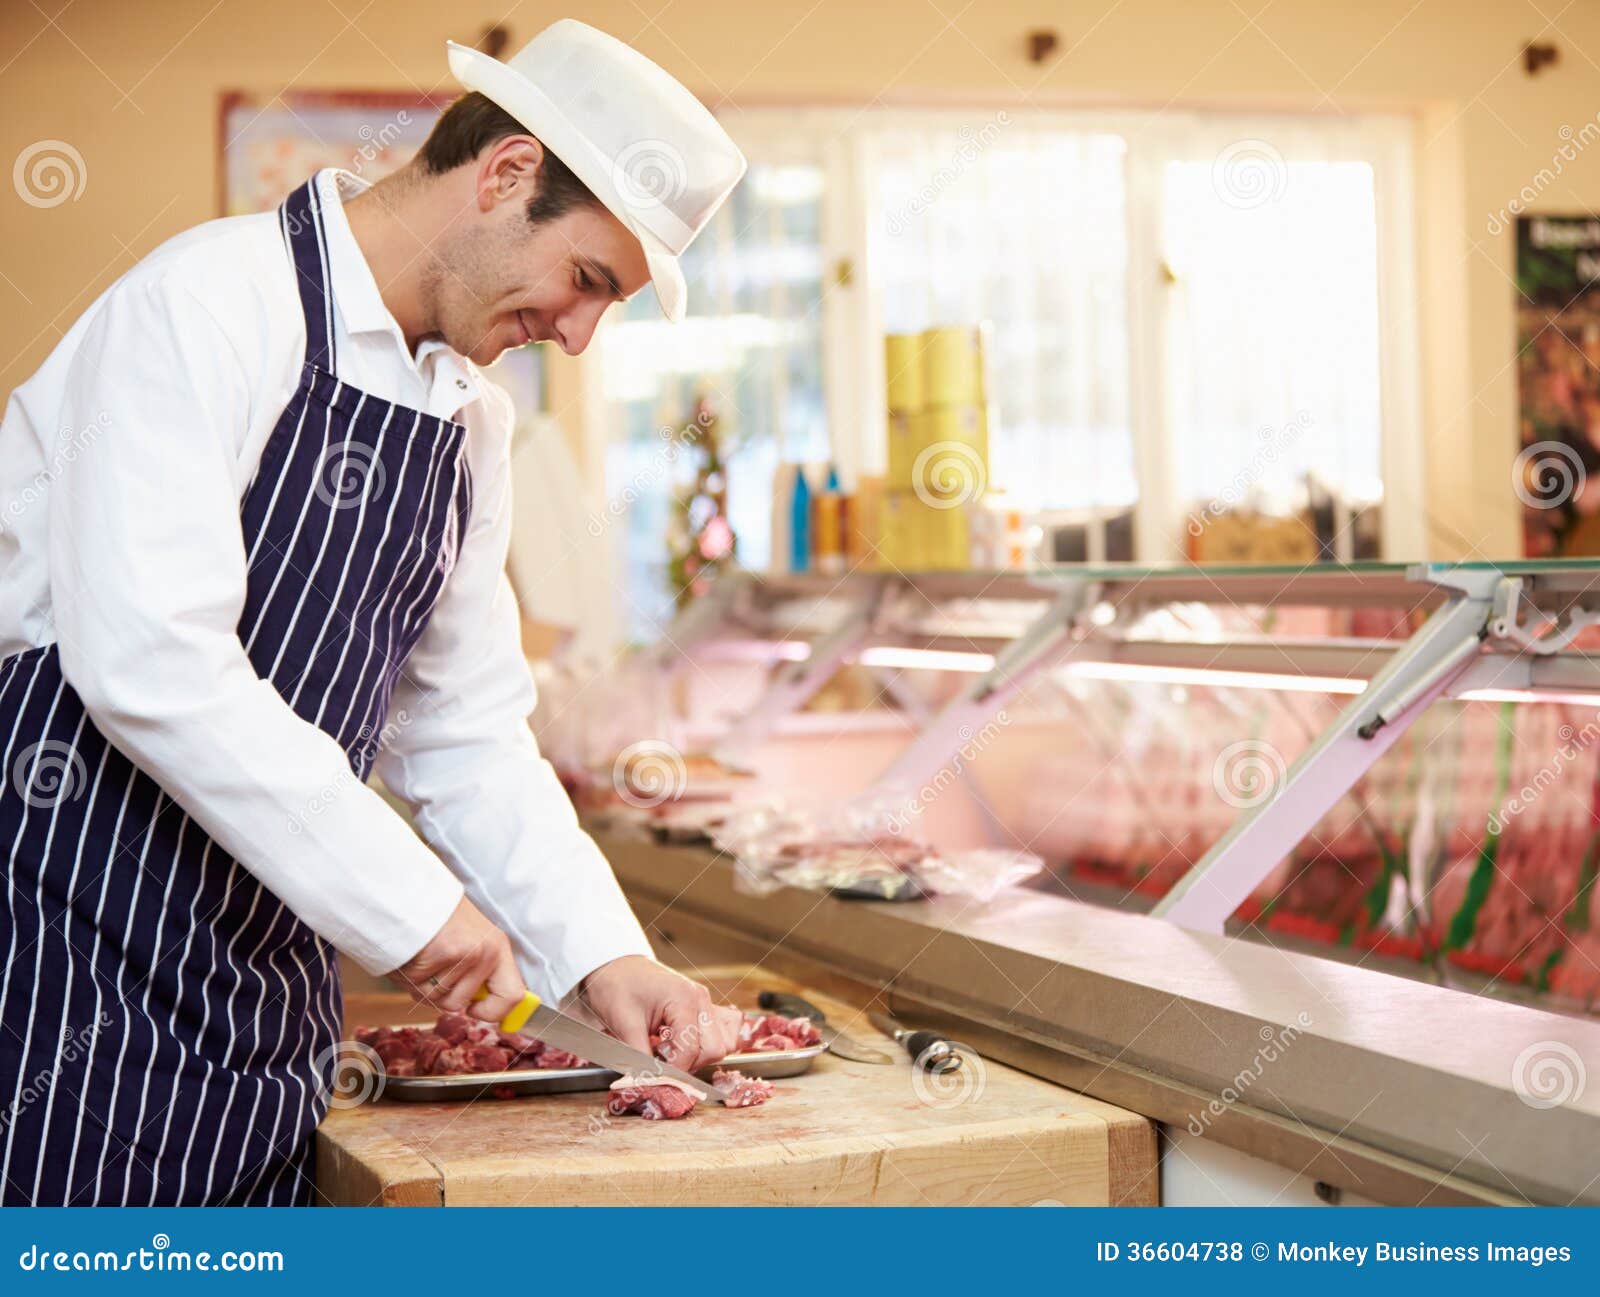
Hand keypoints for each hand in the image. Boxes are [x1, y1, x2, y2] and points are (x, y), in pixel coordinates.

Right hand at [393, 896, 525, 1022]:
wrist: (412, 891)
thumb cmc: (440, 917)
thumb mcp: (474, 938)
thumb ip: (482, 971)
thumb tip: (487, 1007)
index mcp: (498, 948)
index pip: (513, 996)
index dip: (493, 1013)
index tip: (476, 1010)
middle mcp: (485, 952)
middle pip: (460, 1004)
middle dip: (442, 996)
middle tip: (436, 970)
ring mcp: (462, 954)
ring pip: (436, 999)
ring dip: (423, 985)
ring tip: (425, 957)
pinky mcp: (436, 955)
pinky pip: (417, 989)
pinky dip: (409, 978)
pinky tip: (413, 955)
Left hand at [574, 956, 743, 1071]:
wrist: (614, 965)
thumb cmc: (617, 985)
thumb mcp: (623, 1022)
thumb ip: (640, 1057)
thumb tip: (649, 1083)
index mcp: (685, 999)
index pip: (691, 1050)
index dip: (674, 1071)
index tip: (654, 1079)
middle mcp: (701, 1000)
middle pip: (714, 1049)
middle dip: (688, 1065)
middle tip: (661, 1064)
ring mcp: (704, 1003)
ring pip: (720, 1045)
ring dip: (697, 1057)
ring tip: (669, 1053)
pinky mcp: (701, 1008)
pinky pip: (717, 1034)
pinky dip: (703, 1047)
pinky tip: (679, 1046)